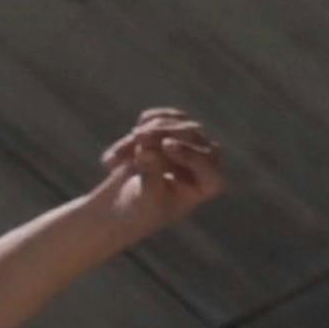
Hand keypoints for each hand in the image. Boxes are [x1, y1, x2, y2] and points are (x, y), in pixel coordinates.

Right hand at [93, 107, 223, 239]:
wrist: (123, 207)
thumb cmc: (140, 210)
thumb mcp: (145, 199)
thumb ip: (150, 176)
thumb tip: (145, 150)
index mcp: (208, 185)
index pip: (208, 165)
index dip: (190, 153)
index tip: (165, 146)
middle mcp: (205, 161)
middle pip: (193, 136)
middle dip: (163, 134)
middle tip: (137, 138)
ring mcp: (191, 143)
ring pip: (176, 122)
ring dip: (147, 132)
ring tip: (120, 152)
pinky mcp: (173, 130)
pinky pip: (163, 117)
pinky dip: (142, 127)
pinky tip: (128, 141)